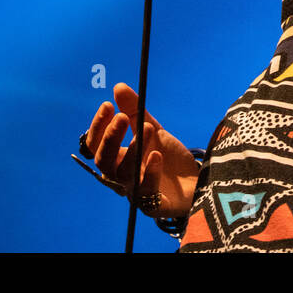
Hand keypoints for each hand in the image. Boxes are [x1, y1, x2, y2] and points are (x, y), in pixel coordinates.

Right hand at [82, 83, 199, 218]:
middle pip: (105, 161)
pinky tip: (156, 155)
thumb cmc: (168, 157)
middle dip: (111, 138)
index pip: (96, 145)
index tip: (108, 105)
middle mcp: (121, 178)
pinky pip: (147, 192)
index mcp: (116, 159)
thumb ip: (135, 111)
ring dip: (133, 150)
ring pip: (124, 175)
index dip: (99, 126)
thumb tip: (118, 86)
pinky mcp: (155, 205)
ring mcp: (136, 192)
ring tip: (147, 128)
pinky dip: (150, 173)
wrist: (197, 182)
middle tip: (122, 117)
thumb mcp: (152, 129)